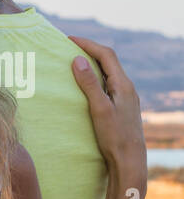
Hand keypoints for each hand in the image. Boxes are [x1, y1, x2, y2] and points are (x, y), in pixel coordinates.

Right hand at [69, 37, 146, 190]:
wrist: (129, 159)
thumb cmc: (114, 136)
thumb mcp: (99, 108)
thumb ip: (89, 84)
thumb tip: (78, 59)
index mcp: (123, 84)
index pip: (106, 55)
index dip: (88, 44)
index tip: (69, 39)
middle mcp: (126, 87)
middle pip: (108, 61)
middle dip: (89, 50)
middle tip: (68, 46)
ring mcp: (125, 96)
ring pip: (108, 72)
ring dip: (91, 63)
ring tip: (73, 61)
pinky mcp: (120, 105)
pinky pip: (107, 83)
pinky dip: (94, 77)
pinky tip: (84, 83)